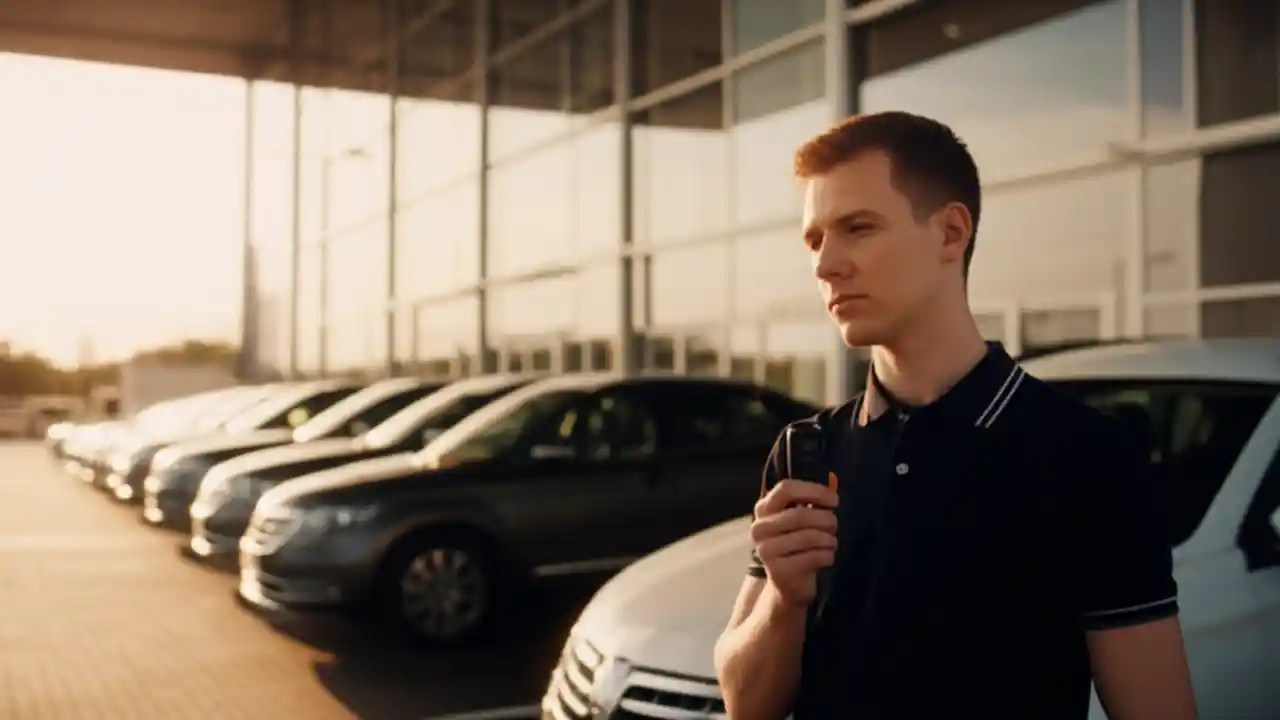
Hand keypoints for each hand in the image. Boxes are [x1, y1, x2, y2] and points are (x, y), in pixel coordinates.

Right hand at [751, 479, 838, 607]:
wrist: (788, 585)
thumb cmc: (799, 545)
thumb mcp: (804, 521)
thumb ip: (815, 500)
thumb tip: (833, 478)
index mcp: (763, 509)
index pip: (786, 489)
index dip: (813, 490)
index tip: (834, 499)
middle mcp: (759, 528)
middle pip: (800, 514)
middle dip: (826, 519)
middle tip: (834, 525)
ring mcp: (766, 551)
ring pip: (810, 537)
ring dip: (829, 539)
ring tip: (831, 543)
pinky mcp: (778, 571)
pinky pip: (814, 557)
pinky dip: (828, 555)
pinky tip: (826, 557)